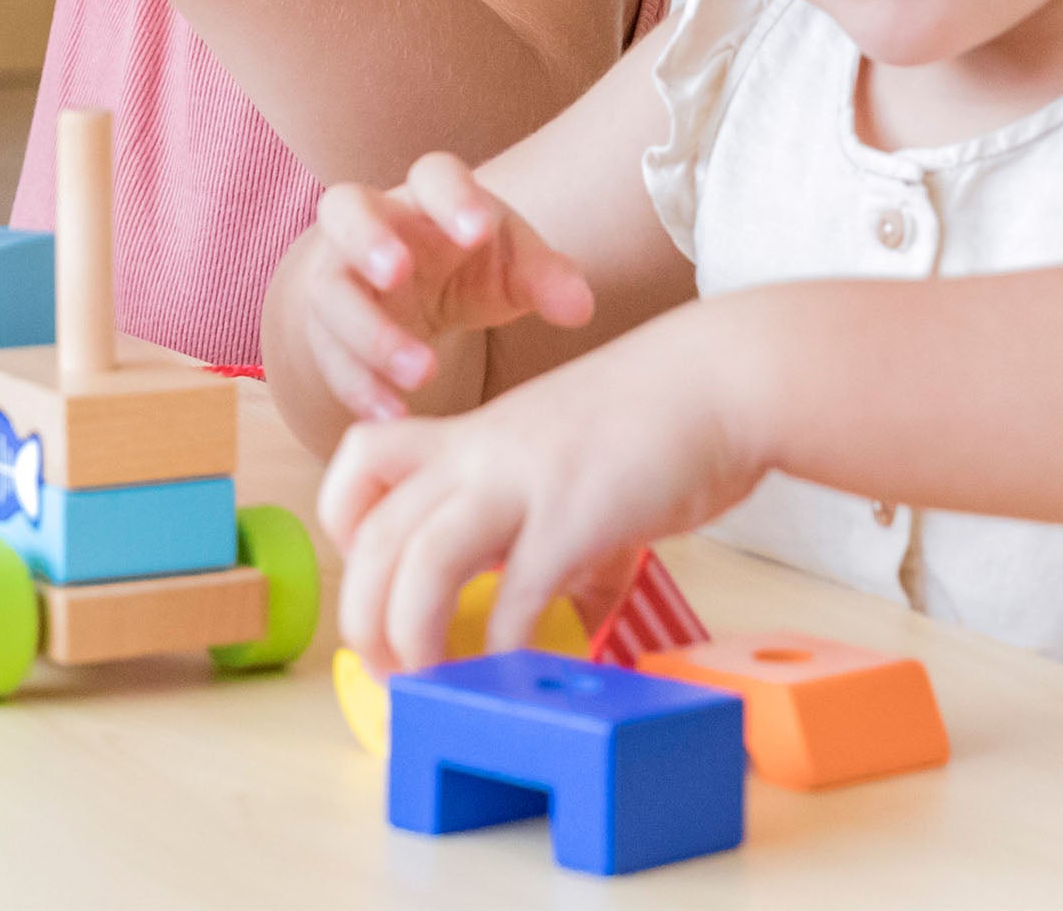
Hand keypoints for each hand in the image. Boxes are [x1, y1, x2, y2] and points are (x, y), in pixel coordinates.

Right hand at [299, 154, 595, 421]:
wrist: (412, 292)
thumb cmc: (470, 263)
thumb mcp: (512, 265)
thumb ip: (546, 278)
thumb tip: (580, 307)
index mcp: (427, 196)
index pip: (432, 175)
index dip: (451, 197)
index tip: (478, 230)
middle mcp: (370, 225)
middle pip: (344, 209)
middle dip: (367, 239)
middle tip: (398, 272)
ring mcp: (339, 275)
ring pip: (332, 293)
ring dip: (370, 333)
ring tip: (423, 372)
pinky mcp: (324, 330)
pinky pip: (328, 355)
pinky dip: (359, 386)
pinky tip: (395, 413)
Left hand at [318, 296, 765, 673]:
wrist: (719, 379)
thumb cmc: (651, 418)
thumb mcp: (564, 460)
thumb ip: (542, 527)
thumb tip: (558, 611)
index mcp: (469, 434)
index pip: (360, 461)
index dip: (343, 523)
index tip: (370, 577)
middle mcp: (479, 455)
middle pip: (374, 533)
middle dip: (361, 614)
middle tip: (384, 668)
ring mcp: (523, 483)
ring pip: (422, 561)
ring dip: (409, 635)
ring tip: (426, 683)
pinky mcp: (577, 518)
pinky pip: (516, 594)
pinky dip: (504, 646)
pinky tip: (515, 673)